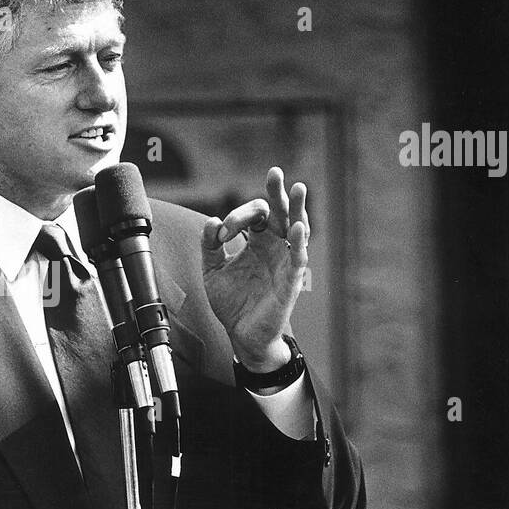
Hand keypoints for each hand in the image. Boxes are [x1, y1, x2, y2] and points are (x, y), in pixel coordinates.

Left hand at [201, 166, 309, 371]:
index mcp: (257, 241)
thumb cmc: (232, 302)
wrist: (241, 334)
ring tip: (298, 189)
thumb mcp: (212, 270)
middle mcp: (274, 247)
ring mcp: (284, 262)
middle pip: (281, 213)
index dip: (237, 217)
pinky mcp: (290, 281)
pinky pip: (298, 258)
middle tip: (275, 173)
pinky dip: (298, 242)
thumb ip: (209, 246)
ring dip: (297, 209)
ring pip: (297, 229)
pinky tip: (297, 226)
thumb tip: (212, 221)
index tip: (222, 233)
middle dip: (278, 193)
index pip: (255, 215)